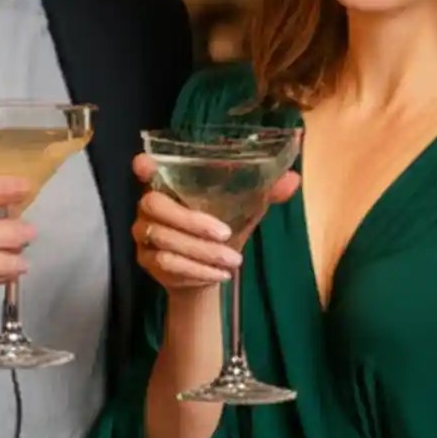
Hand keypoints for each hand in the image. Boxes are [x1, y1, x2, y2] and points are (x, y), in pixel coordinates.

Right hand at [131, 154, 299, 293]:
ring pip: (166, 241)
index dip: (144, 166)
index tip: (145, 164)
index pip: (146, 169)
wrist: (207, 274)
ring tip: (233, 261)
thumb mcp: (243, 211)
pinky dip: (196, 270)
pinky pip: (168, 264)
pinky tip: (218, 274)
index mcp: (170, 185)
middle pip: (155, 206)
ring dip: (202, 253)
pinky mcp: (146, 260)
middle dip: (193, 222)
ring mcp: (143, 234)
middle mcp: (149, 206)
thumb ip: (264, 193)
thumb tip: (293, 179)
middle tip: (226, 234)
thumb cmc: (220, 232)